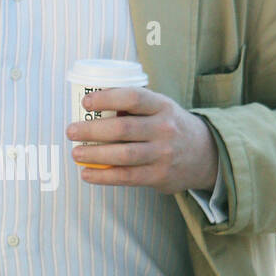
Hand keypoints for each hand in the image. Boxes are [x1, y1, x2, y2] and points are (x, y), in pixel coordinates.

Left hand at [66, 86, 219, 192]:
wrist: (204, 154)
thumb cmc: (169, 126)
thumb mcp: (160, 108)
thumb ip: (132, 107)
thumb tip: (90, 107)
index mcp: (162, 106)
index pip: (133, 97)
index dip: (107, 98)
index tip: (85, 102)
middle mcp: (164, 129)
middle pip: (123, 128)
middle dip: (92, 130)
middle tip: (71, 131)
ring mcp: (163, 154)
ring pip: (123, 155)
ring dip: (95, 155)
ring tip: (76, 153)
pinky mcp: (159, 176)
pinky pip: (127, 177)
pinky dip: (104, 176)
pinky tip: (87, 174)